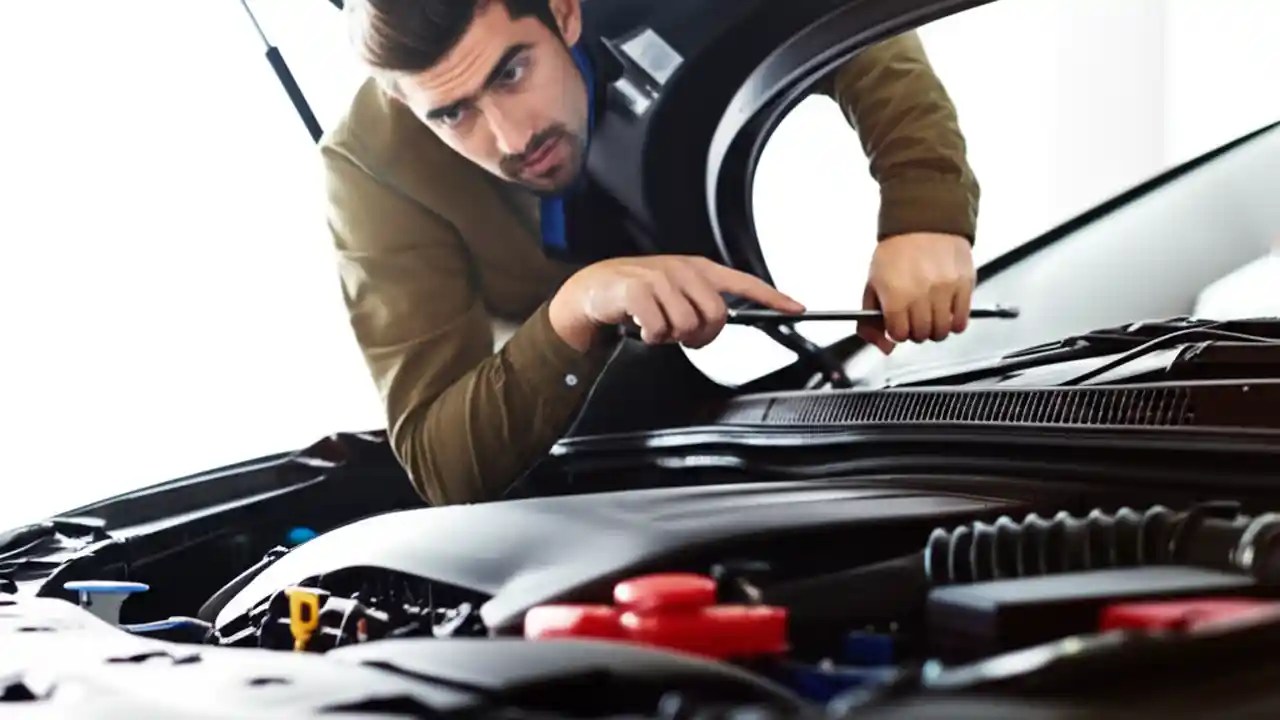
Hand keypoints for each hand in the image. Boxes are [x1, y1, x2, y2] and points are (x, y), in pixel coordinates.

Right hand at [550, 255, 804, 350]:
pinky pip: (660, 328)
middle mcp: (684, 270)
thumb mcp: (675, 293)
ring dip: (672, 337)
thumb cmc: (638, 294)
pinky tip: (642, 328)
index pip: (744, 282)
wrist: (596, 288)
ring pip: (688, 325)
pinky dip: (652, 337)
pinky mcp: (639, 290)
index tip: (795, 307)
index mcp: (699, 270)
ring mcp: (661, 278)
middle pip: (716, 315)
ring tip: (658, 327)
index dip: (772, 297)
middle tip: (683, 337)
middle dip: (702, 336)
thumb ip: (701, 305)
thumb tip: (718, 327)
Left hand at [857, 233, 974, 353]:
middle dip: (915, 331)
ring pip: (942, 331)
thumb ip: (870, 320)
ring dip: (934, 329)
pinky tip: (946, 312)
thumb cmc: (896, 252)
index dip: (897, 331)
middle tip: (914, 319)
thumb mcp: (873, 284)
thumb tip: (884, 348)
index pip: (899, 334)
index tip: (898, 324)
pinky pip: (962, 321)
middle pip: (921, 335)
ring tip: (930, 315)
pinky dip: (954, 323)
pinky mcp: (964, 285)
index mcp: (896, 294)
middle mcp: (921, 294)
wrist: (924, 222)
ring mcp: (945, 290)